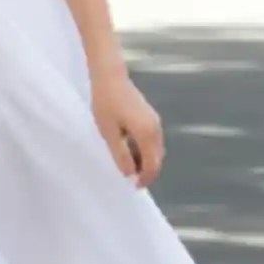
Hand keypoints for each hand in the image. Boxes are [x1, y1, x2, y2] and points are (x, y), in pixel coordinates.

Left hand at [91, 67, 164, 187]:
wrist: (110, 77)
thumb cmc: (106, 103)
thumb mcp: (109, 133)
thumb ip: (121, 155)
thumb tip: (130, 174)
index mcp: (147, 134)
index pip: (152, 165)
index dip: (144, 179)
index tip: (132, 186)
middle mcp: (156, 129)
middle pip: (157, 158)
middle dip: (146, 171)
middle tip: (130, 180)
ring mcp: (155, 121)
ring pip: (155, 149)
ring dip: (145, 160)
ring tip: (128, 166)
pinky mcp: (150, 116)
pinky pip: (152, 140)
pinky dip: (144, 149)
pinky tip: (129, 149)